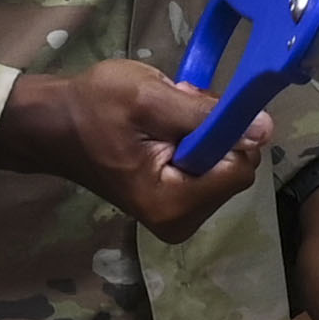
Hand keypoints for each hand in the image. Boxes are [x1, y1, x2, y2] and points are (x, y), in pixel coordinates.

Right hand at [0, 61, 266, 237]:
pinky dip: (194, 146)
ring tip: (163, 121)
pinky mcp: (172, 207)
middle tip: (173, 110)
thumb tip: (265, 129)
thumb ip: (207, 114)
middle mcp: (180, 222)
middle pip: (234, 171)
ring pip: (223, 168)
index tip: (197, 105)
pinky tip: (164, 133)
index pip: (239, 168)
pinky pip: (207, 172)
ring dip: (203, 136)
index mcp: (173, 203)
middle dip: (213, 133)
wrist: (53, 125)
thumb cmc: (94, 107)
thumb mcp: (150, 97)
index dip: (229, 131)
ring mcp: (176, 218)